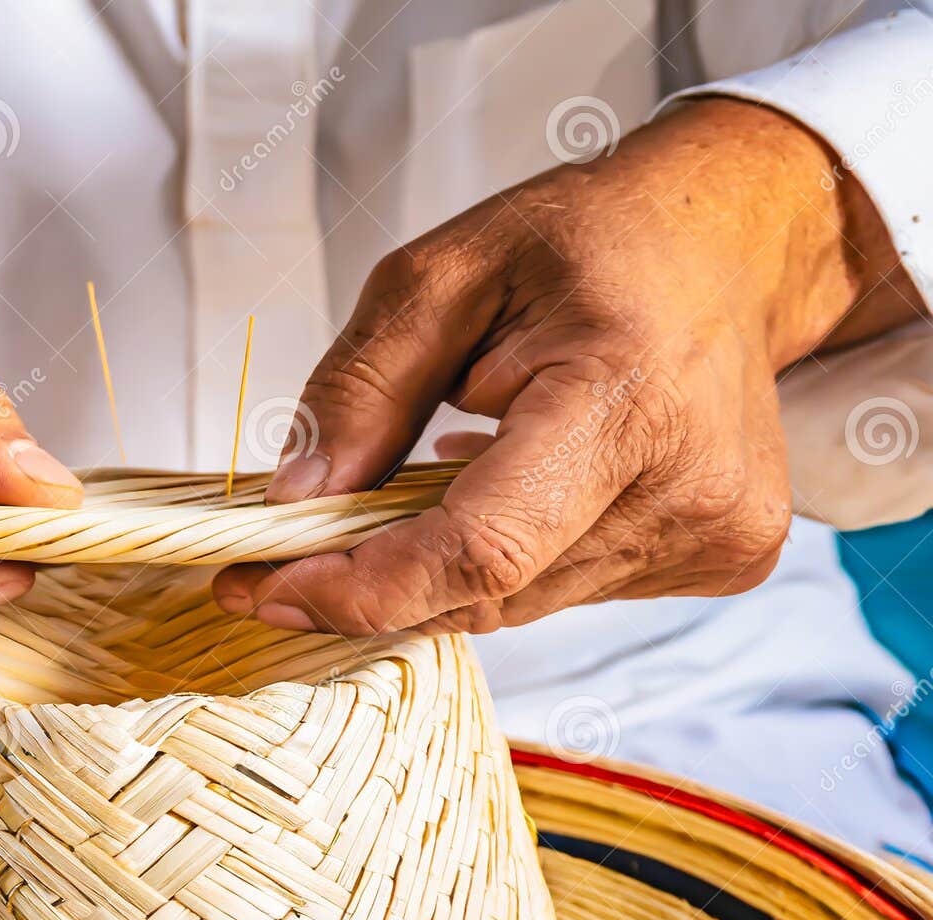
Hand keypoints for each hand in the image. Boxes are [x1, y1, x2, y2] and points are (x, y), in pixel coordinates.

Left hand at [214, 99, 922, 636]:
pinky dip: (505, 560)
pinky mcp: (722, 558)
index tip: (265, 588)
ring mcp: (715, 534)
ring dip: (438, 569)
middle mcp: (689, 487)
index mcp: (627, 398)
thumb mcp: (442, 273)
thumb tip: (294, 502)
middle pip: (488, 590)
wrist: (726, 243)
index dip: (364, 588)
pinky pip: (564, 590)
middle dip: (373, 582)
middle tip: (291, 555)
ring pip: (519, 603)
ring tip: (422, 480)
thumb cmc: (588, 244)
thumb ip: (361, 387)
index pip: (480, 549)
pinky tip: (509, 486)